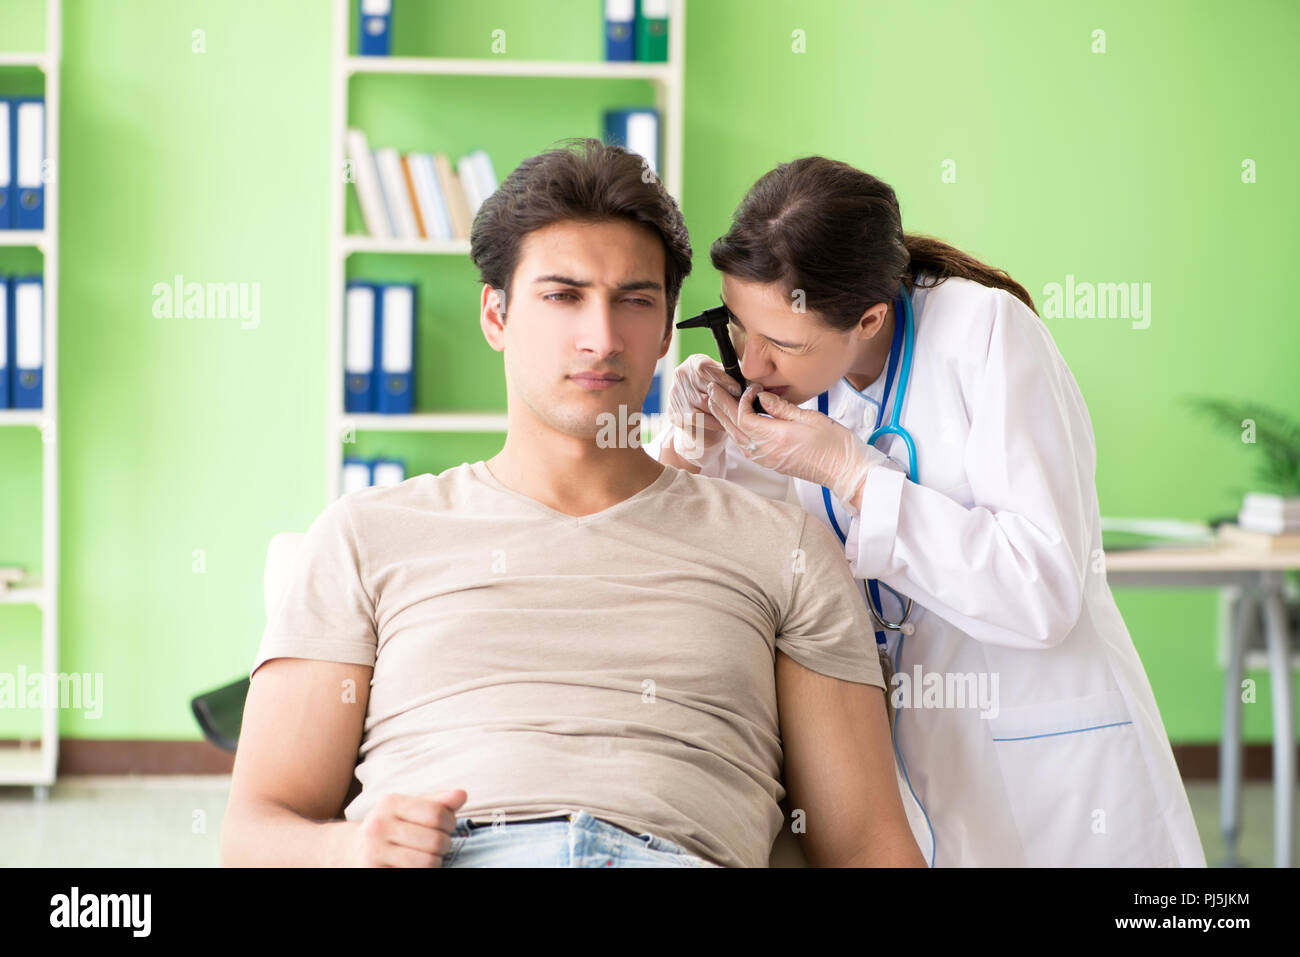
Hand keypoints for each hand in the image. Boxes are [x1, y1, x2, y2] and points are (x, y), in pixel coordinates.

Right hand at [346, 789, 466, 866]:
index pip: (437, 814)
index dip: (451, 822)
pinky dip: (422, 871)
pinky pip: (414, 875)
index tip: (447, 826)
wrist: (353, 849)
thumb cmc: (392, 826)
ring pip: (428, 863)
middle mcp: (378, 826)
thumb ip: (438, 802)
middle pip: (435, 841)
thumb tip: (462, 795)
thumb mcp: (410, 808)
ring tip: (428, 856)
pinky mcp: (373, 872)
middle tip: (439, 844)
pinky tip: (413, 865)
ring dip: (436, 862)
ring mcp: (374, 852)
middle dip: (445, 845)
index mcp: (390, 803)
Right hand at [668, 353, 742, 467]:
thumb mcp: (720, 379)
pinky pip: (700, 419)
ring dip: (723, 411)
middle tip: (743, 405)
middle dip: (727, 397)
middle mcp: (681, 376)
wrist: (696, 418)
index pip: (707, 368)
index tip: (739, 390)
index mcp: (693, 362)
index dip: (724, 380)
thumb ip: (730, 376)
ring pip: (705, 404)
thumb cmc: (713, 394)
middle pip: (707, 388)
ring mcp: (675, 395)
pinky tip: (725, 424)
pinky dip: (714, 422)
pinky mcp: (675, 414)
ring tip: (737, 415)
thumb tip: (749, 381)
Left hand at [707, 382, 895, 511]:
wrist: (844, 470)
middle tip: (712, 389)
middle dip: (721, 406)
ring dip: (726, 419)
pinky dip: (737, 432)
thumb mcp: (809, 417)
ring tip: (718, 403)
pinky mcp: (771, 463)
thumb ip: (781, 407)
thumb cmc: (833, 444)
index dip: (742, 399)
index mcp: (773, 438)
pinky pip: (746, 447)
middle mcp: (765, 451)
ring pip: (737, 438)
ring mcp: (766, 460)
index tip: (752, 387)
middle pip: (734, 427)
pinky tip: (736, 423)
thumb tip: (762, 396)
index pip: (743, 416)